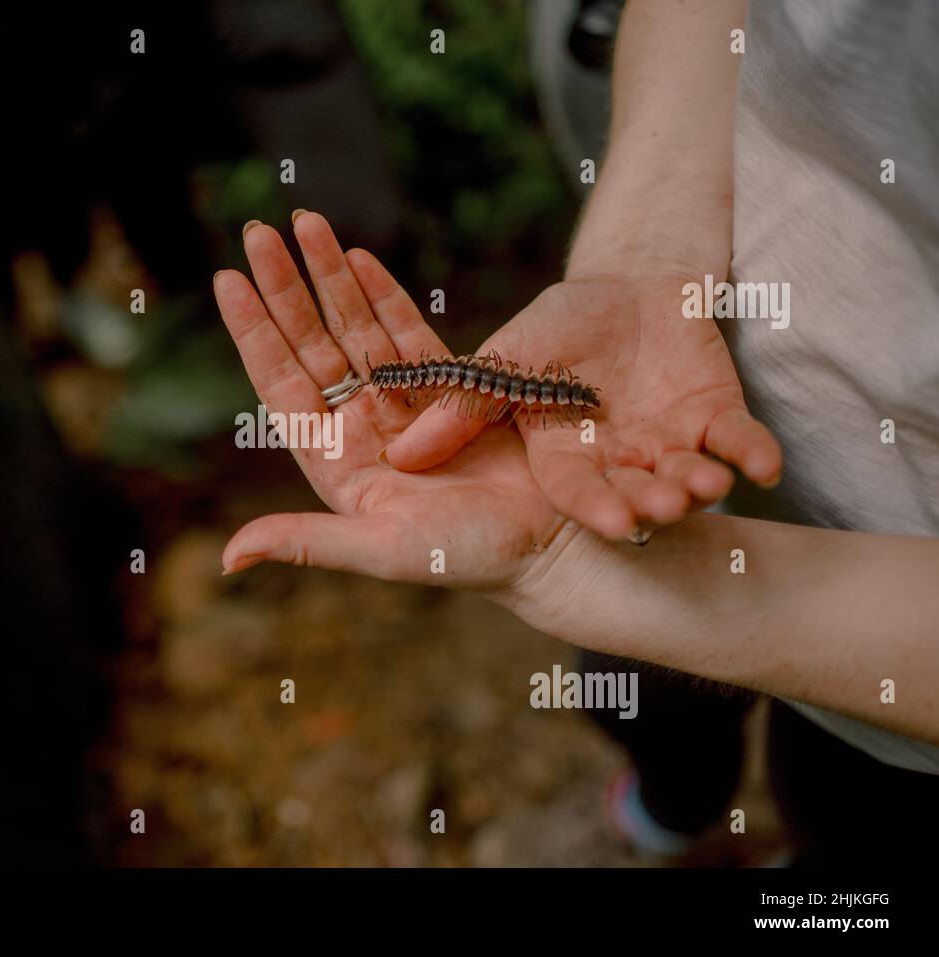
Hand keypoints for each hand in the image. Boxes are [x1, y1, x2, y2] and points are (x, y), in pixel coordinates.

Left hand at [214, 212, 566, 594]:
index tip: (227, 280)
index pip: (281, 383)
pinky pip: (408, 331)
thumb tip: (229, 558)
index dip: (255, 332)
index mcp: (336, 459)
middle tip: (257, 232)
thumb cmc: (465, 556)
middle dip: (285, 288)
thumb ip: (306, 544)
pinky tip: (359, 257)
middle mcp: (362, 426)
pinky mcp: (451, 386)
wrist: (551, 545)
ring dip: (330, 276)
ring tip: (305, 222)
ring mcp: (404, 402)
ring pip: (356, 326)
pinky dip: (384, 293)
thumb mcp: (380, 550)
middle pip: (311, 343)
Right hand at [380, 272, 783, 539]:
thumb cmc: (563, 322)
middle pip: (634, 494)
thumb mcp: (510, 355)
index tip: (612, 521)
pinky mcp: (719, 424)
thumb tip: (401, 459)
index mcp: (564, 454)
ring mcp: (671, 448)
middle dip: (649, 505)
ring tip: (705, 484)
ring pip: (687, 479)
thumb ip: (466, 404)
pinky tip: (765, 467)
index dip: (594, 506)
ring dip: (699, 487)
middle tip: (661, 508)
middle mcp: (618, 463)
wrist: (634, 286)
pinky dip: (754, 457)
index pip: (576, 490)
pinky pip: (741, 447)